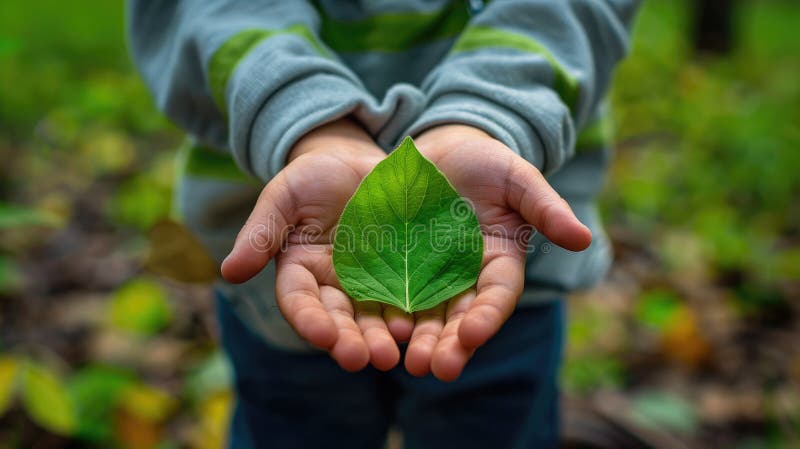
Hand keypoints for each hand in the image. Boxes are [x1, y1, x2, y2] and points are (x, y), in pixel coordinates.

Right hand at [221, 118, 410, 371]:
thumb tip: (229, 272)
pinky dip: (417, 317)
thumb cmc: (315, 176)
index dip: (309, 320)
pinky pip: (412, 300)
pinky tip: (426, 328)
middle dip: (350, 341)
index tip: (322, 335)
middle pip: (340, 322)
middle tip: (363, 359)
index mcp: (301, 274)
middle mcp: (336, 288)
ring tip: (395, 354)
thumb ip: (261, 232)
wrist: (362, 163)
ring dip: (384, 339)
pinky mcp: (406, 276)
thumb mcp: (284, 196)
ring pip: (376, 319)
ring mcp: (372, 285)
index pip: (300, 302)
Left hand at [403, 125, 592, 380]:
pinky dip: (382, 316)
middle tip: (435, 369)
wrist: (439, 151)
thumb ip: (545, 207)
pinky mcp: (394, 268)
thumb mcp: (517, 179)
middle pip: (459, 318)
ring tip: (406, 363)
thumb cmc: (486, 162)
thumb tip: (584, 239)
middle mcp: (464, 279)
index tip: (474, 334)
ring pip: (424, 316)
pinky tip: (372, 332)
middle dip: (449, 345)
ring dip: (417, 342)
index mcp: (498, 264)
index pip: (496, 296)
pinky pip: (388, 295)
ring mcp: (428, 277)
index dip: (487, 315)